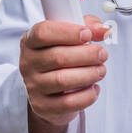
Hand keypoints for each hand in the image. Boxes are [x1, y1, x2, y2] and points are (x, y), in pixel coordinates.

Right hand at [20, 14, 110, 129]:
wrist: (50, 90)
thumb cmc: (61, 59)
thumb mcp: (70, 37)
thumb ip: (87, 26)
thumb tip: (103, 29)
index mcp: (30, 41)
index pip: (43, 32)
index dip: (68, 32)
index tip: (87, 34)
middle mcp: (28, 63)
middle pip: (58, 57)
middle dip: (87, 55)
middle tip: (102, 54)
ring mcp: (33, 86)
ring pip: (63, 80)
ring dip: (89, 74)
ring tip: (100, 70)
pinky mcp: (42, 105)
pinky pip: (68, 102)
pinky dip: (87, 95)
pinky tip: (93, 88)